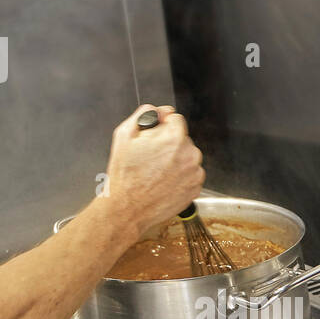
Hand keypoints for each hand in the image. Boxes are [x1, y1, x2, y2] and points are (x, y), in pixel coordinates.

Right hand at [104, 104, 204, 234]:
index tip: (152, 138)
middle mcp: (190, 154)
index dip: (161, 126)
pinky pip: (190, 174)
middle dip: (168, 144)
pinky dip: (179, 176)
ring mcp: (195, 172)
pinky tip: (163, 181)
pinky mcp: (195, 188)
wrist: (127, 209)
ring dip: (175, 160)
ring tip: (155, 172)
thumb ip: (144, 114)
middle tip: (149, 158)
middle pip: (182, 138)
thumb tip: (158, 110)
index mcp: (175, 138)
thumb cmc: (125, 175)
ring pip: (187, 156)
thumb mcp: (124, 135)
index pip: (175, 118)